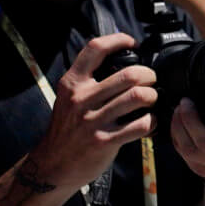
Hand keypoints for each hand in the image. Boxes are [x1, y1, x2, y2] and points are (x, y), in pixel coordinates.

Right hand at [22, 33, 159, 194]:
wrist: (52, 165)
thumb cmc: (67, 129)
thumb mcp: (69, 98)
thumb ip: (89, 81)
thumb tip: (123, 60)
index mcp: (72, 84)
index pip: (95, 49)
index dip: (118, 40)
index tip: (132, 43)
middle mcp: (80, 99)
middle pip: (129, 74)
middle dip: (149, 75)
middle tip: (151, 81)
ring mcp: (91, 121)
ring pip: (138, 97)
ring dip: (152, 97)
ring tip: (150, 100)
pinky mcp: (104, 141)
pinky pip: (141, 125)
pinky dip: (152, 121)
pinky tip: (149, 122)